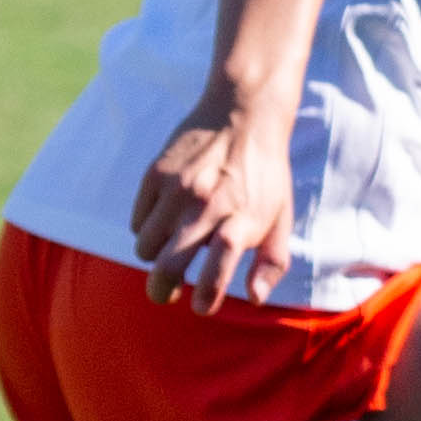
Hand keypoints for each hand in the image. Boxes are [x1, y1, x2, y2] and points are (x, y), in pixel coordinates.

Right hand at [129, 99, 296, 308]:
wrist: (244, 112)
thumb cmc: (266, 174)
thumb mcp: (282, 216)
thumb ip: (272, 261)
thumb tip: (254, 299)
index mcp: (241, 219)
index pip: (217, 270)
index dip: (206, 296)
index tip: (201, 307)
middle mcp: (206, 206)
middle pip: (169, 265)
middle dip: (162, 290)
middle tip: (165, 293)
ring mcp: (177, 189)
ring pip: (145, 246)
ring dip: (155, 255)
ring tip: (170, 246)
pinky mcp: (156, 174)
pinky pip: (137, 220)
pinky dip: (146, 227)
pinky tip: (165, 218)